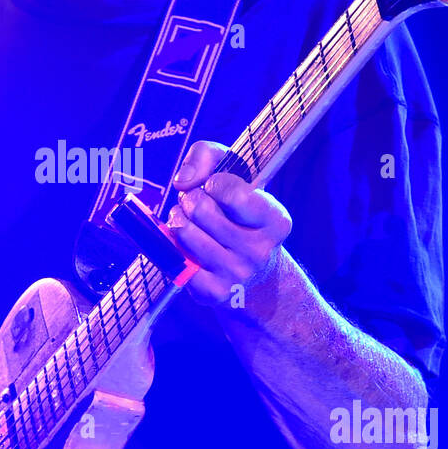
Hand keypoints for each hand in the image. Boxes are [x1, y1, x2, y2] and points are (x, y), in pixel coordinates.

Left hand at [167, 140, 292, 308]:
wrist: (251, 274)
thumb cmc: (236, 213)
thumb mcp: (234, 173)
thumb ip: (207, 156)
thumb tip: (183, 182)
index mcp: (275, 220)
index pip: (232, 192)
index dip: (213, 183)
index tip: (214, 187)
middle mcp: (260, 250)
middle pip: (201, 208)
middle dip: (190, 200)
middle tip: (196, 205)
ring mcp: (237, 274)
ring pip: (185, 232)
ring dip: (177, 221)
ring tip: (187, 222)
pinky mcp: (213, 292)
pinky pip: (176, 259)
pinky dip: (172, 247)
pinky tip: (185, 246)